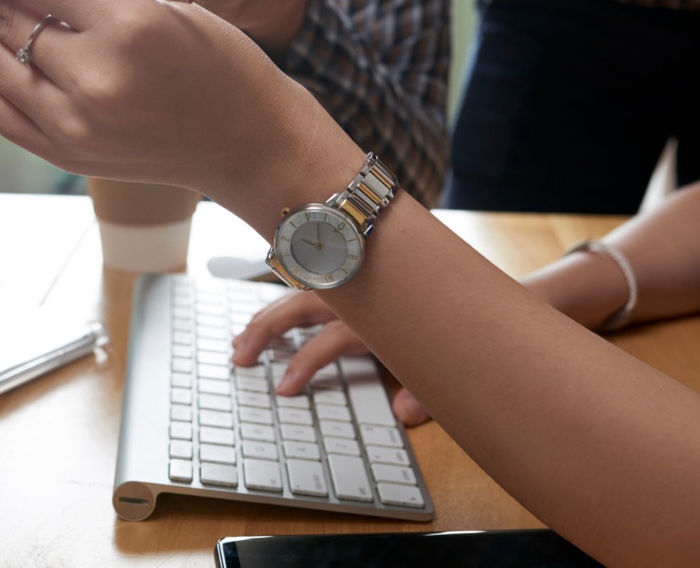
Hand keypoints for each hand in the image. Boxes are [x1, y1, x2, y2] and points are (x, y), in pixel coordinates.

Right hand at [231, 291, 430, 425]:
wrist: (460, 283)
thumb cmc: (446, 321)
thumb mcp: (439, 361)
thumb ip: (422, 392)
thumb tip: (405, 415)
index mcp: (375, 316)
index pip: (328, 340)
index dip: (304, 364)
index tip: (283, 389)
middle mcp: (357, 297)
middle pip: (299, 306)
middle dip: (265, 330)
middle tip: (239, 358)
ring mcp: (349, 287)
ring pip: (297, 293)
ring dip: (266, 316)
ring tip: (240, 341)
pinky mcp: (348, 284)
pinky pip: (307, 288)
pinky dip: (283, 304)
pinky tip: (266, 319)